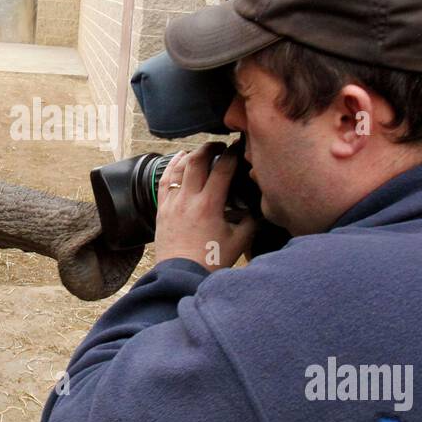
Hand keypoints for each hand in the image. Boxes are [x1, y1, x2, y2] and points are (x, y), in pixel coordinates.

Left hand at [154, 142, 256, 270]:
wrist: (180, 276)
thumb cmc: (210, 262)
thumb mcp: (239, 242)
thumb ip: (251, 222)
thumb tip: (259, 209)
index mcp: (209, 205)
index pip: (222, 169)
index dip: (232, 154)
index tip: (238, 148)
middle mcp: (188, 199)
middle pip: (197, 161)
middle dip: (209, 148)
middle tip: (220, 145)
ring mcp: (172, 203)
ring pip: (179, 168)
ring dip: (190, 154)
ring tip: (201, 151)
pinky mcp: (162, 210)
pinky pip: (165, 181)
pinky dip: (172, 166)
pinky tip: (178, 160)